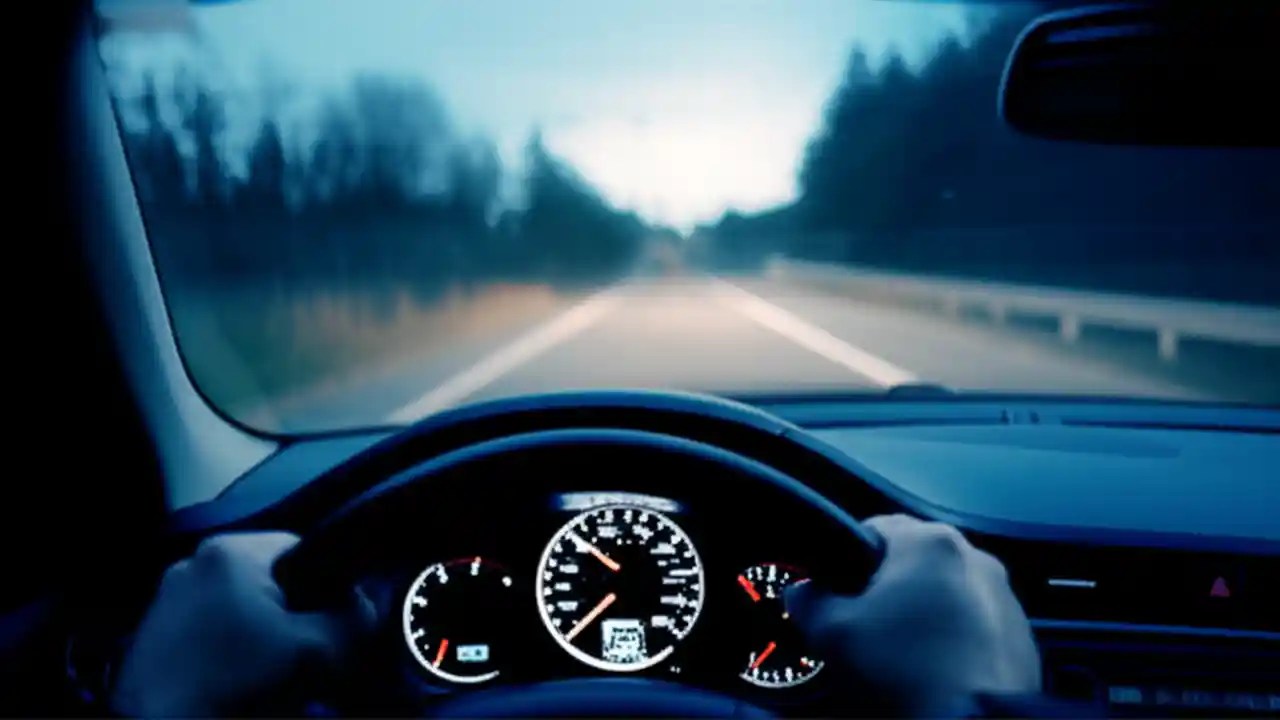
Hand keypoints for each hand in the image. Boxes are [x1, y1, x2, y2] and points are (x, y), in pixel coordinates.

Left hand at [111, 532, 370, 717]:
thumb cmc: (240, 681)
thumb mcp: (319, 652)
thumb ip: (354, 617)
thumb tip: (362, 606)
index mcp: (230, 550)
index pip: (305, 550)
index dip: (329, 589)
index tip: (330, 628)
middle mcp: (192, 561)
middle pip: (271, 580)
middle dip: (292, 615)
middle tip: (302, 656)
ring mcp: (164, 598)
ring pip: (239, 607)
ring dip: (259, 634)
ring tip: (267, 674)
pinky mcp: (150, 634)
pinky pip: (209, 629)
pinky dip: (227, 650)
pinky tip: (233, 680)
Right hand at [786, 515, 1039, 717]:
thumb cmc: (903, 674)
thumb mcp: (833, 634)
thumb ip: (808, 600)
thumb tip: (802, 592)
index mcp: (930, 543)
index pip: (874, 527)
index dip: (846, 559)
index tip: (836, 592)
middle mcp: (977, 559)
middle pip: (913, 562)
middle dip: (887, 589)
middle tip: (864, 628)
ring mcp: (1007, 599)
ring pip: (947, 593)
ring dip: (924, 613)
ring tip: (903, 655)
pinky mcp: (1023, 638)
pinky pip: (976, 627)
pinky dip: (954, 641)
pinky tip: (935, 671)